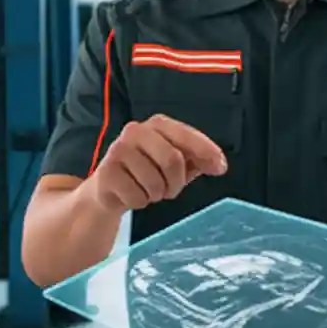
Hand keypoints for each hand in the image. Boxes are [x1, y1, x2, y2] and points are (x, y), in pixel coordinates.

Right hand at [85, 114, 226, 212]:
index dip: (206, 151)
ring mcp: (118, 150)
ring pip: (154, 182)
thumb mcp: (177, 163)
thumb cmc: (148, 171)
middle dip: (176, 183)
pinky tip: (132, 193)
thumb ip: (199, 160)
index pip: (186, 135)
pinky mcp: (106, 173)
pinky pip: (137, 197)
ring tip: (149, 190)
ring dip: (157, 195)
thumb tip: (219, 166)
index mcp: (157, 124)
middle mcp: (135, 131)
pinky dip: (140, 202)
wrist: (109, 187)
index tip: (220, 168)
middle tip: (171, 190)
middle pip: (172, 159)